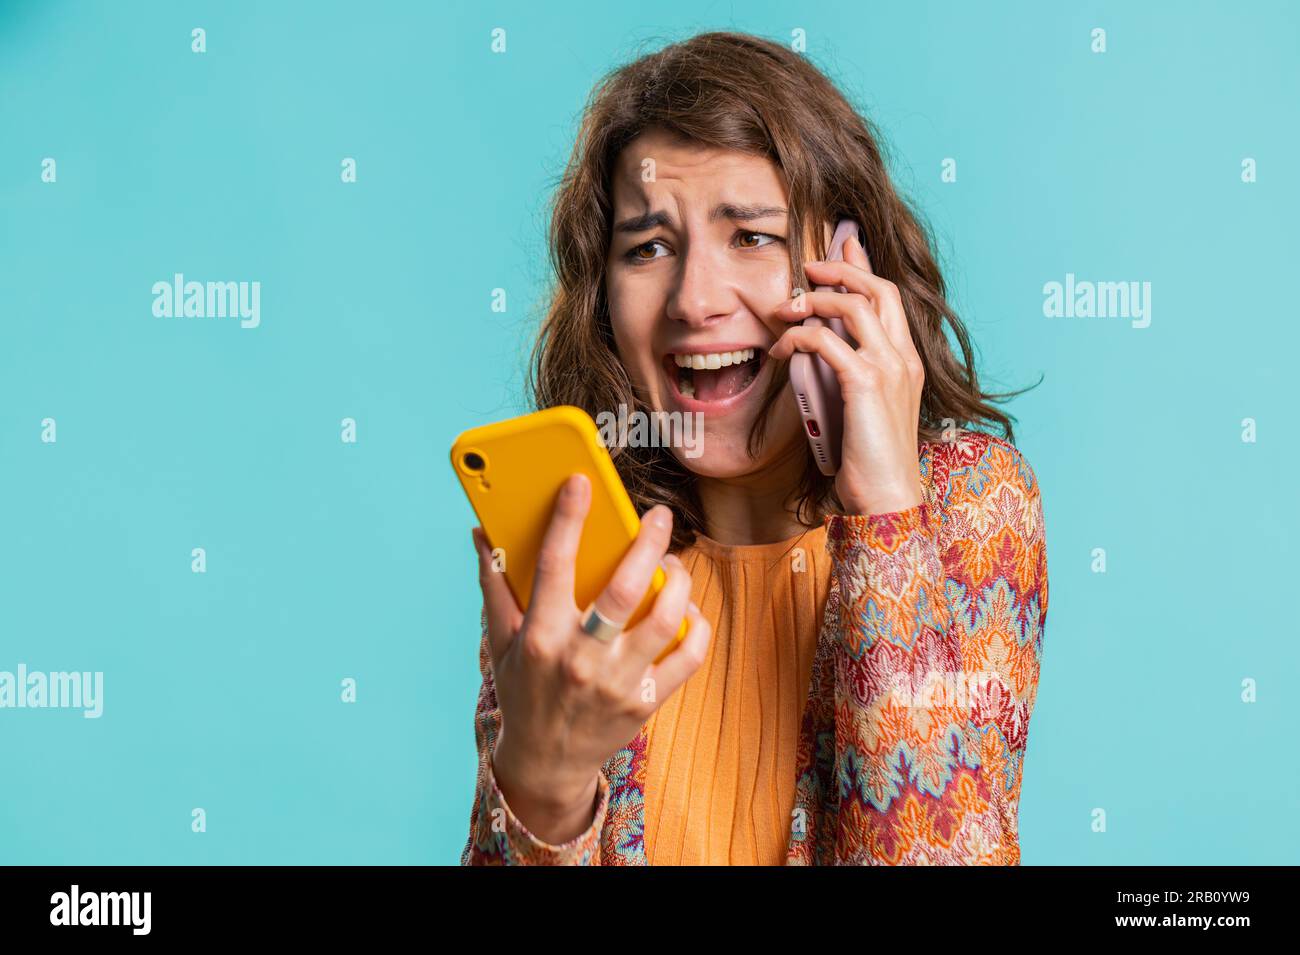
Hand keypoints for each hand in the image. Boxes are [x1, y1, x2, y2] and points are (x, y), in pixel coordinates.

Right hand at [472, 473, 710, 841]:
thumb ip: (494, 585)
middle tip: (658, 518)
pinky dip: (696, 626)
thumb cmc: (523, 690)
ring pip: (664, 620)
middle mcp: (579, 659)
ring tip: (675, 563)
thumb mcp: (499, 641)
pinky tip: (688, 608)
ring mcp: (616, 683)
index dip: (568, 518)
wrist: (546, 762)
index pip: (554, 565)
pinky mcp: (645, 702)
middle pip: (625, 589)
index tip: (580, 483)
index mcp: (540, 637)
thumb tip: (483, 533)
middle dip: (647, 543)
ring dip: (678, 582)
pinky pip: (688, 656)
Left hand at [768, 233, 925, 515]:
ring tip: (786, 310)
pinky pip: (827, 341)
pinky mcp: (866, 383)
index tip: (844, 244)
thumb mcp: (860, 410)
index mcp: (907, 362)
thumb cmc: (870, 463)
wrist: (888, 499)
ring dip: (814, 299)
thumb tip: (817, 356)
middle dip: (841, 267)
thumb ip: (848, 377)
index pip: (890, 299)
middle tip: (808, 266)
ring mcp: (889, 367)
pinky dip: (798, 337)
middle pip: (878, 289)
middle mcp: (904, 358)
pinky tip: (780, 350)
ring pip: (853, 305)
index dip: (865, 267)